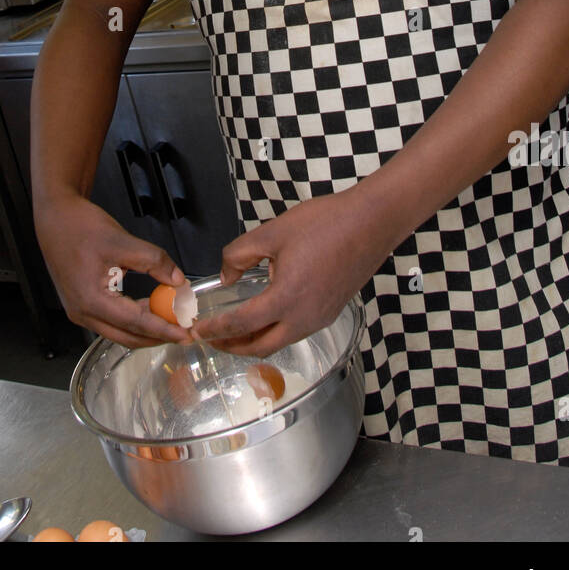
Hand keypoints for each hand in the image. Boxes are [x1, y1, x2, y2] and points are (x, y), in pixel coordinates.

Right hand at [34, 193, 192, 348]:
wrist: (56, 218)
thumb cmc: (81, 227)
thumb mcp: (123, 241)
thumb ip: (154, 262)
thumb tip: (177, 281)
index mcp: (91, 300)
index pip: (135, 323)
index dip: (163, 329)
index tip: (185, 334)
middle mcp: (83, 312)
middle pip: (127, 336)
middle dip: (157, 336)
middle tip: (183, 331)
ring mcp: (80, 311)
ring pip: (119, 332)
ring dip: (145, 329)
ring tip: (170, 320)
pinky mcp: (82, 305)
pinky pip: (111, 322)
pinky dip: (132, 319)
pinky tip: (149, 309)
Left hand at [190, 187, 394, 356]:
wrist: (371, 222)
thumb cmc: (326, 223)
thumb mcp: (272, 233)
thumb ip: (240, 255)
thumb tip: (226, 274)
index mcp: (286, 299)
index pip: (241, 324)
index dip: (215, 329)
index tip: (196, 331)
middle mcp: (304, 318)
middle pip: (261, 347)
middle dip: (232, 347)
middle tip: (212, 339)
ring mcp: (320, 318)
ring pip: (280, 341)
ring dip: (255, 341)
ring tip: (234, 331)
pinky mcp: (331, 312)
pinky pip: (297, 331)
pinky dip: (275, 332)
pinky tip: (267, 316)